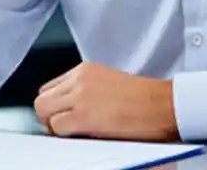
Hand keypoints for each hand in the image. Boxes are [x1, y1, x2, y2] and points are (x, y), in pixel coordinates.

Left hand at [33, 61, 178, 141]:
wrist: (164, 105)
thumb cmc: (145, 99)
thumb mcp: (109, 82)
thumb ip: (86, 89)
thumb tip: (68, 107)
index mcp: (85, 70)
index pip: (50, 87)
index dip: (53, 105)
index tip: (60, 115)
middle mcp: (79, 80)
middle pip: (42, 98)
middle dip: (49, 116)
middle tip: (63, 128)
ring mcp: (80, 97)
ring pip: (44, 112)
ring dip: (55, 126)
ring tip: (73, 133)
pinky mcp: (84, 116)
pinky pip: (57, 127)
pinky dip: (64, 135)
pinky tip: (81, 136)